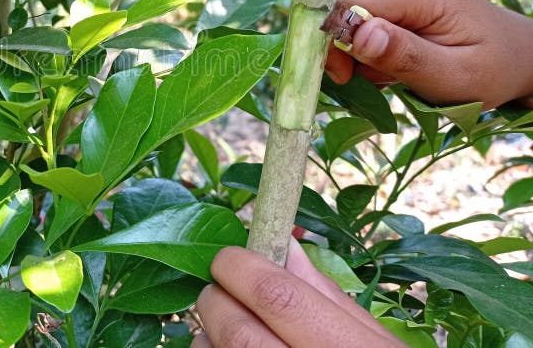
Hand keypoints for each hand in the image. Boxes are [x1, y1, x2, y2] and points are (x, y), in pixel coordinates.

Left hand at [192, 240, 402, 346]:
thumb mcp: (376, 344)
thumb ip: (329, 298)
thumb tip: (287, 247)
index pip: (279, 297)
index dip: (243, 268)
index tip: (229, 258)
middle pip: (238, 331)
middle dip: (217, 300)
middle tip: (219, 290)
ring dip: (208, 336)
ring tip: (226, 330)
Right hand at [325, 0, 532, 108]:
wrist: (515, 53)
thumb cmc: (491, 69)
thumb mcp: (455, 77)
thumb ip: (406, 57)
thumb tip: (360, 35)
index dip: (327, 35)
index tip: (341, 75)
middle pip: (338, 3)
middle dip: (339, 48)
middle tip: (366, 82)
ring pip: (343, 11)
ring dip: (353, 50)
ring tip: (389, 73)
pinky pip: (354, 13)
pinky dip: (361, 44)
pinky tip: (388, 59)